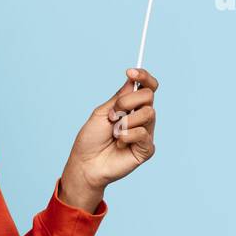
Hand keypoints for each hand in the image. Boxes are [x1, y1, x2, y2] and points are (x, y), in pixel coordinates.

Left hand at [59, 67, 158, 210]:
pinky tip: (119, 145)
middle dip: (127, 102)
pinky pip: (143, 133)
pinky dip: (127, 136)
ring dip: (125, 121)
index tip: (130, 72)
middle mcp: (141, 118)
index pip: (147, 87)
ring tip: (114, 132)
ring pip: (148, 113)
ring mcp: (145, 133)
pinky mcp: (147, 149)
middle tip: (112, 114)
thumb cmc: (91, 139)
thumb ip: (119, 97)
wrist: (85, 163)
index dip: (144, 76)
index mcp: (131, 107)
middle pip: (149, 96)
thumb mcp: (102, 112)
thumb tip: (133, 80)